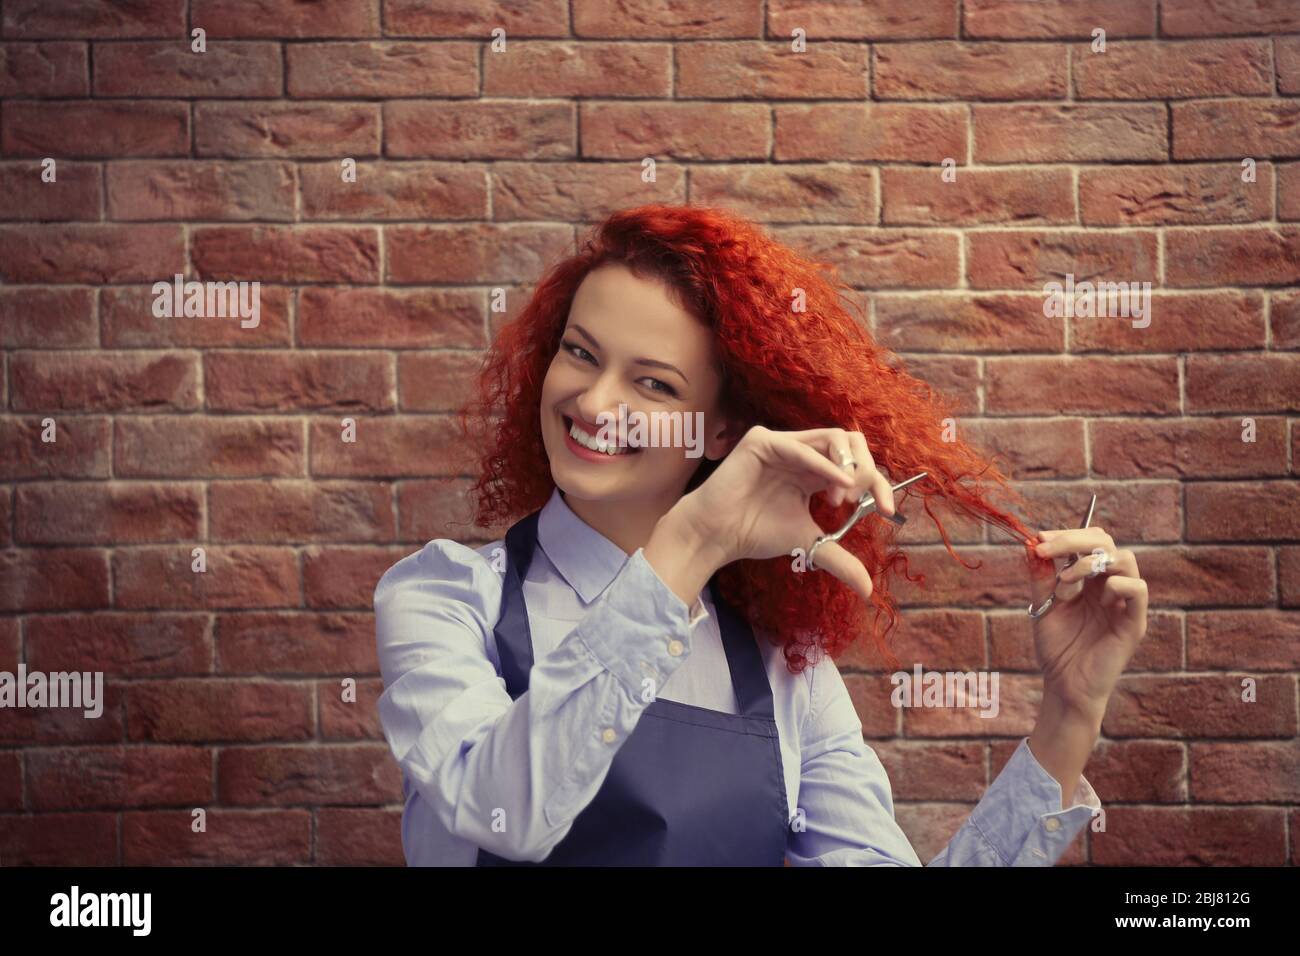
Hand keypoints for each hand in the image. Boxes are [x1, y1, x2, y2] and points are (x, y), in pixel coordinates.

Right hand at [666, 425, 899, 604]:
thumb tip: (868, 590)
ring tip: (841, 500)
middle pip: (851, 442)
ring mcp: (782, 443)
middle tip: (865, 501)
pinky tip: (837, 489)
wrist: (717, 536)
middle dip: (867, 469)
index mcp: (813, 469)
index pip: (855, 463)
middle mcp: (801, 451)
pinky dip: (824, 466)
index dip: (877, 483)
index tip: (888, 512)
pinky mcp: (762, 442)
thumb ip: (838, 558)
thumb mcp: (808, 544)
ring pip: (832, 437)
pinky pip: (801, 447)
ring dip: (848, 467)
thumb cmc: (754, 533)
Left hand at [1027, 526, 1148, 720]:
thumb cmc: (1056, 647)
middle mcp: (1109, 585)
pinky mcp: (1134, 622)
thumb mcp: (1042, 606)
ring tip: (1065, 583)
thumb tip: (1032, 545)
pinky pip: (1138, 590)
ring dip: (1089, 563)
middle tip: (1047, 548)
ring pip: (1125, 559)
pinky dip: (1115, 585)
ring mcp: (1124, 602)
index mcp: (1089, 579)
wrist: (1064, 685)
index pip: (1088, 540)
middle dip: (1074, 540)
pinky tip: (1097, 600)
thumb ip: (1041, 577)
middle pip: (1106, 542)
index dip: (1066, 535)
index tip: (1039, 539)